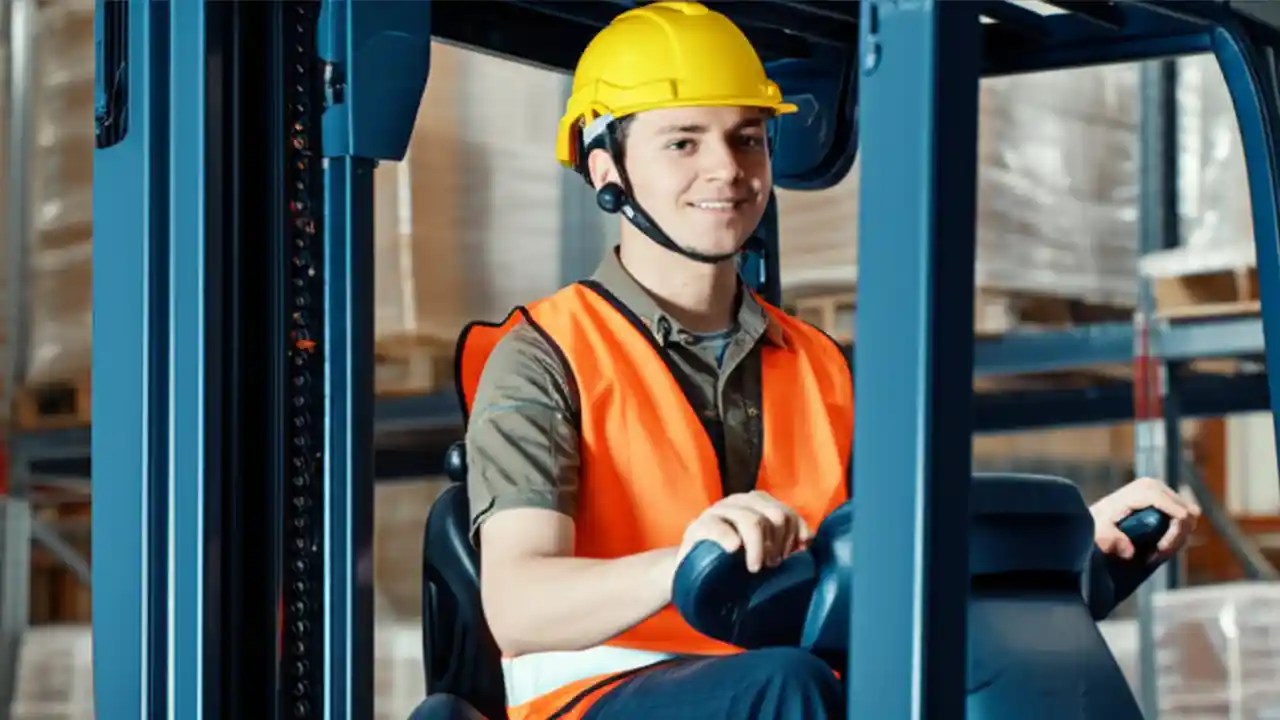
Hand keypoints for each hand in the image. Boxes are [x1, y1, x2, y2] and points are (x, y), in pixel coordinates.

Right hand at [677, 491, 812, 572]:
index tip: (789, 558)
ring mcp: (717, 512)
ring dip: (759, 547)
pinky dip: (729, 538)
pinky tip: (734, 550)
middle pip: (774, 515)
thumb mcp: (761, 551)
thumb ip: (783, 542)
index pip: (786, 512)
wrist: (691, 574)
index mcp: (756, 504)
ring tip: (756, 567)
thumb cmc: (733, 563)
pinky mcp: (697, 527)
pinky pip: (717, 527)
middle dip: (778, 544)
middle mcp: (738, 502)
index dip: (793, 536)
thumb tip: (809, 538)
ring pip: (751, 520)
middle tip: (772, 566)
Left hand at [1089, 477, 1201, 561]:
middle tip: (1158, 554)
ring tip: (1157, 551)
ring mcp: (1162, 490)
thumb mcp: (1099, 533)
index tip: (1161, 550)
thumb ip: (1111, 540)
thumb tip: (1129, 551)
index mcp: (1144, 490)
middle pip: (1187, 514)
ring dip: (1177, 537)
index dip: (1175, 534)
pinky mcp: (1166, 497)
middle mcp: (1156, 485)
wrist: (1094, 516)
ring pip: (1190, 517)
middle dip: (1177, 538)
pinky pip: (1186, 516)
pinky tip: (1159, 544)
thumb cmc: (1097, 525)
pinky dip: (1177, 533)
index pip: (1178, 511)